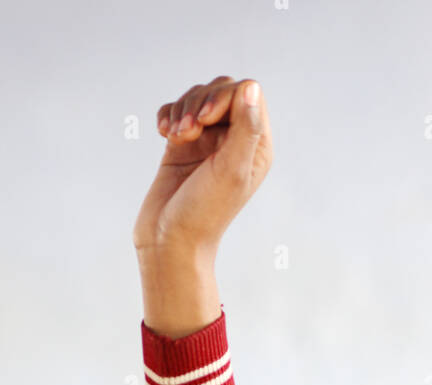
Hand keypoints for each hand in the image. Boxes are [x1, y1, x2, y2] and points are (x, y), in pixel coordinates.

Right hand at [134, 76, 271, 262]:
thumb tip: (250, 88)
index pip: (247, 93)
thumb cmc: (205, 212)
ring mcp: (208, 141)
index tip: (205, 121)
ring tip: (174, 138)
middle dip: (198, 103)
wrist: (171, 239)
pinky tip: (163, 135)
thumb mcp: (231, 170)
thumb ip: (245, 128)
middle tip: (185, 133)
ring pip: (196, 97)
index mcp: (256, 146)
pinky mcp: (183, 144)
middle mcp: (235, 140)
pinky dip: (167, 116)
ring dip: (181, 111)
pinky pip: (175, 110)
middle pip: (221, 89)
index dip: (224, 97)